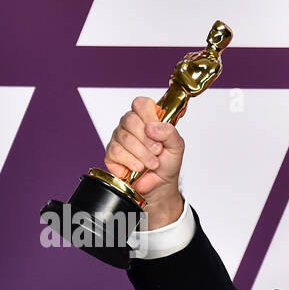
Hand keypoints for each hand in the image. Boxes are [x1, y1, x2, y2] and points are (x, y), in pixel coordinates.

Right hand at [103, 95, 185, 227]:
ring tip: (152, 163)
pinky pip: (116, 152)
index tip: (156, 130)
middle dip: (147, 140)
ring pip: (124, 137)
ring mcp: (118, 138)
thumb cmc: (167, 163)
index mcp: (146, 118)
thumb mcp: (177, 147)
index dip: (148, 115)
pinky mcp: (111, 153)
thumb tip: (152, 127)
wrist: (161, 186)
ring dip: (142, 154)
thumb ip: (170, 132)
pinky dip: (131, 162)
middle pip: (130, 119)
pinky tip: (138, 167)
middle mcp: (130, 125)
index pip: (141, 103)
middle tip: (157, 151)